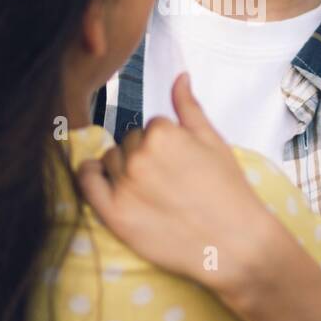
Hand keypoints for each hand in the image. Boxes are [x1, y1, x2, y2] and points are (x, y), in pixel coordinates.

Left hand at [75, 73, 279, 297]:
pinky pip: (87, 182)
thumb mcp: (214, 142)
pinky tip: (101, 177)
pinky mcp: (114, 214)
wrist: (234, 244)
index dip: (166, 143)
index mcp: (163, 133)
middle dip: (145, 154)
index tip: (179, 162)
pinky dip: (91, 175)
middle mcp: (139, 156)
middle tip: (168, 179)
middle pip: (129, 142)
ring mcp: (123, 185)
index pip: (152, 126)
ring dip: (123, 167)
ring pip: (111, 159)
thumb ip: (189, 107)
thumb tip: (180, 76)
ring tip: (150, 189)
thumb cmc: (228, 192)